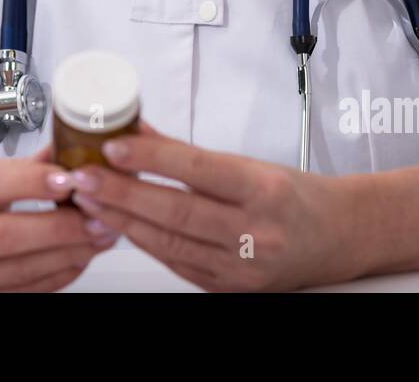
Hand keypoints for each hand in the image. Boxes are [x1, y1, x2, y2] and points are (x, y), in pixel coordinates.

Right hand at [0, 148, 118, 291]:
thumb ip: (18, 166)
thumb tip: (67, 151)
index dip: (33, 183)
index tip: (70, 177)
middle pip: (6, 235)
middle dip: (60, 225)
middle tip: (98, 212)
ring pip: (19, 268)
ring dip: (68, 252)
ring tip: (100, 234)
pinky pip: (23, 290)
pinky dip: (58, 274)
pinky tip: (80, 256)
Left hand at [65, 122, 360, 290]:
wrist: (336, 238)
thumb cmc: (293, 196)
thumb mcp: (248, 163)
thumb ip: (188, 152)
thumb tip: (138, 130)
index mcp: (264, 189)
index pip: (198, 169)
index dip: (152, 158)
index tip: (114, 146)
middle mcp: (256, 231)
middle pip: (176, 210)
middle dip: (122, 193)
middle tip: (83, 176)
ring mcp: (242, 266)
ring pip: (169, 242)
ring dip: (123, 219)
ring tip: (90, 199)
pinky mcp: (228, 288)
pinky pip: (176, 263)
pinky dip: (144, 242)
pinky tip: (121, 225)